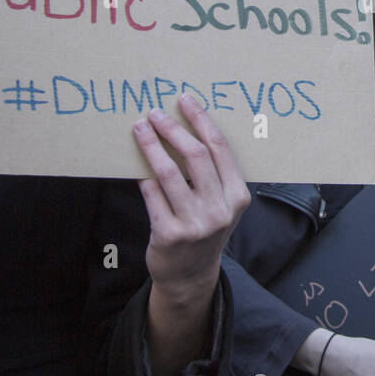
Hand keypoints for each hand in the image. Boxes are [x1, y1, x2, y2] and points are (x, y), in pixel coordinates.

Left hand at [133, 94, 251, 375]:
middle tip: (154, 113)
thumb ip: (214, 174)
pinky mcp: (169, 234)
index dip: (200, 119)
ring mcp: (195, 224)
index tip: (184, 100)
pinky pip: (152, 194)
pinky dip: (143, 176)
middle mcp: (220, 209)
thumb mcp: (222, 205)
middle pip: (195, 155)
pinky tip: (136, 165)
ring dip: (151, 145)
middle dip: (172, 128)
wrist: (190, 276)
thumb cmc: (204, 229)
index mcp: (238, 196)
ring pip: (169, 172)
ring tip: (140, 128)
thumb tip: (187, 126)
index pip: (219, 148)